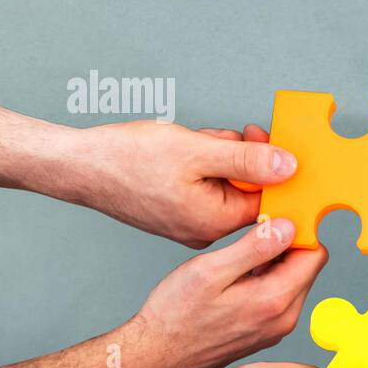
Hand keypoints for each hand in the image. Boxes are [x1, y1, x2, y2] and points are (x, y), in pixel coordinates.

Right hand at [73, 121, 293, 247]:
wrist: (78, 167)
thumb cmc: (127, 160)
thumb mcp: (197, 152)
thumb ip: (248, 160)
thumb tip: (289, 167)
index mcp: (216, 221)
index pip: (268, 199)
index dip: (271, 166)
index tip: (262, 139)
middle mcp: (205, 230)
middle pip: (248, 189)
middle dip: (238, 157)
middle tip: (218, 138)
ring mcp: (190, 222)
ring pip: (225, 182)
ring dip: (217, 155)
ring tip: (191, 143)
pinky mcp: (177, 212)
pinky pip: (204, 185)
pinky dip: (199, 164)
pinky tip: (179, 152)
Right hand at [126, 217, 327, 367]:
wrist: (157, 356)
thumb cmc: (175, 315)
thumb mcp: (210, 271)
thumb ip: (254, 247)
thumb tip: (288, 227)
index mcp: (275, 300)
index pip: (314, 255)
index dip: (297, 231)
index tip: (274, 220)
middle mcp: (284, 318)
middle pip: (307, 268)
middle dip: (287, 247)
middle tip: (252, 235)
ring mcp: (276, 328)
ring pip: (293, 282)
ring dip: (274, 263)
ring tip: (239, 257)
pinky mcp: (265, 332)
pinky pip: (279, 298)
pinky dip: (266, 280)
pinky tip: (237, 277)